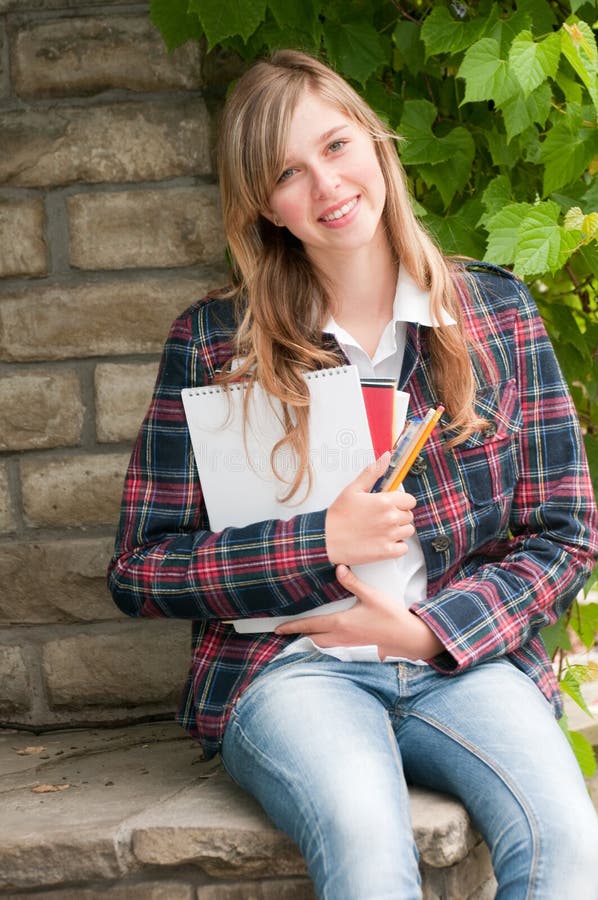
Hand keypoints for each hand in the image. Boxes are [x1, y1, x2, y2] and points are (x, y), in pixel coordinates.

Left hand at [276, 564, 444, 661]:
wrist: (407, 637)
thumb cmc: (391, 617)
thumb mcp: (371, 595)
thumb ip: (352, 582)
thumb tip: (338, 568)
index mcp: (341, 624)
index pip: (311, 626)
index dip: (293, 626)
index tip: (278, 628)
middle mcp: (341, 636)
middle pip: (312, 638)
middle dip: (298, 635)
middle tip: (284, 631)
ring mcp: (348, 643)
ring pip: (322, 644)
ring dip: (310, 638)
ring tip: (301, 633)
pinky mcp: (356, 646)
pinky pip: (333, 646)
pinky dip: (323, 642)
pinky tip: (325, 637)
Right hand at [325, 455, 416, 565]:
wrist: (326, 538)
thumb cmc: (338, 515)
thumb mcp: (353, 489)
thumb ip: (372, 473)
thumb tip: (386, 457)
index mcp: (385, 501)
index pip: (410, 500)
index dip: (401, 502)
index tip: (391, 505)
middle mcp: (390, 518)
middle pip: (409, 516)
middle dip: (399, 516)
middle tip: (381, 518)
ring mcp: (390, 536)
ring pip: (408, 531)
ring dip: (399, 531)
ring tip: (382, 530)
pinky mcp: (386, 552)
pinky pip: (403, 549)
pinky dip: (397, 547)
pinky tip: (384, 542)